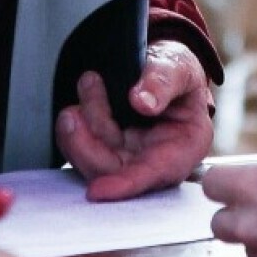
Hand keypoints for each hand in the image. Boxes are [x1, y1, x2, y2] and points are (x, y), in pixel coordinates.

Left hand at [55, 40, 212, 201]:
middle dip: (88, 142)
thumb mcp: (179, 66)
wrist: (157, 67)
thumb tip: (144, 102)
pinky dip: (73, 129)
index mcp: (183, 146)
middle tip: (80, 102)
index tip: (98, 190)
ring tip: (88, 84)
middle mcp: (153, 158)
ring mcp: (127, 155)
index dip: (126, 184)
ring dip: (80, 127)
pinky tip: (79, 104)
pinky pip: (81, 148)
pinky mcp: (105, 148)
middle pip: (113, 170)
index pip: (154, 174)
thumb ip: (164, 81)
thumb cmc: (176, 74)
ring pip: (92, 159)